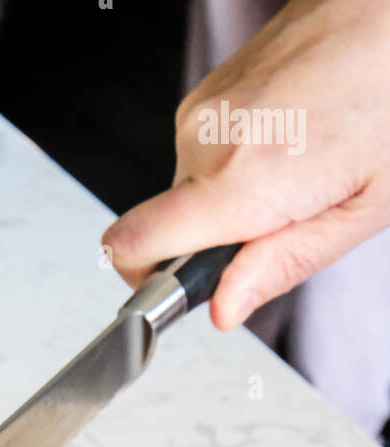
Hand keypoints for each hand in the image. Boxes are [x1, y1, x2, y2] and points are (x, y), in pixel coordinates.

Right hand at [103, 0, 389, 328]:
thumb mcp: (360, 209)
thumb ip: (284, 265)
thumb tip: (225, 307)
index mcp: (241, 183)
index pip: (133, 247)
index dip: (150, 284)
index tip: (189, 291)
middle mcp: (207, 142)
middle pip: (168, 228)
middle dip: (216, 241)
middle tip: (286, 219)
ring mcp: (203, 109)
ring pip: (190, 192)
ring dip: (232, 200)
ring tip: (298, 171)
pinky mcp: (209, 90)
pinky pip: (204, 155)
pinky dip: (239, 164)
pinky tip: (289, 142)